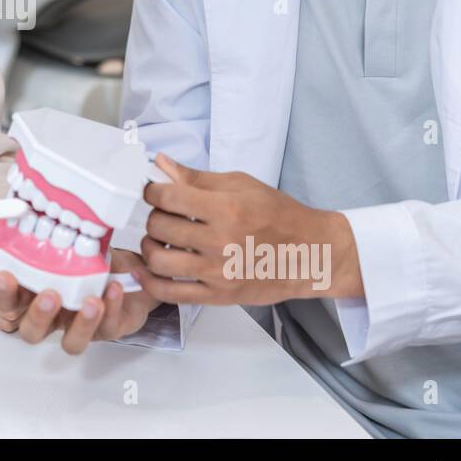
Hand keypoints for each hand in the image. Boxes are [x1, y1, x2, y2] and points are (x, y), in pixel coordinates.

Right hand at [0, 215, 158, 353]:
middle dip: (38, 315)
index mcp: (26, 296)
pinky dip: (111, 310)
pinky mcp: (106, 326)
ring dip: (79, 325)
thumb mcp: (39, 231)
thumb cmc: (72, 252)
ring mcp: (76, 324)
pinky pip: (107, 328)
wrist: (117, 265)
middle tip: (49, 295)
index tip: (3, 276)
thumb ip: (6, 225)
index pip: (2, 308)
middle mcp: (48, 315)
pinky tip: (113, 288)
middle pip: (31, 331)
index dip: (0, 298)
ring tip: (90, 301)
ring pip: (71, 342)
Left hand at [134, 153, 362, 305]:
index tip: (154, 192)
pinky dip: (150, 282)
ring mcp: (218, 273)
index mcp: (227, 209)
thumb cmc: (279, 215)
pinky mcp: (218, 296)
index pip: (168, 197)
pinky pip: (171, 294)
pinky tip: (148, 270)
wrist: (312, 254)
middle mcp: (220, 242)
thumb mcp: (241, 185)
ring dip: (149, 248)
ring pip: (158, 262)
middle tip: (160, 215)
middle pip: (159, 228)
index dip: (152, 191)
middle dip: (152, 217)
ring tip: (158, 241)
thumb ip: (197, 178)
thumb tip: (161, 164)